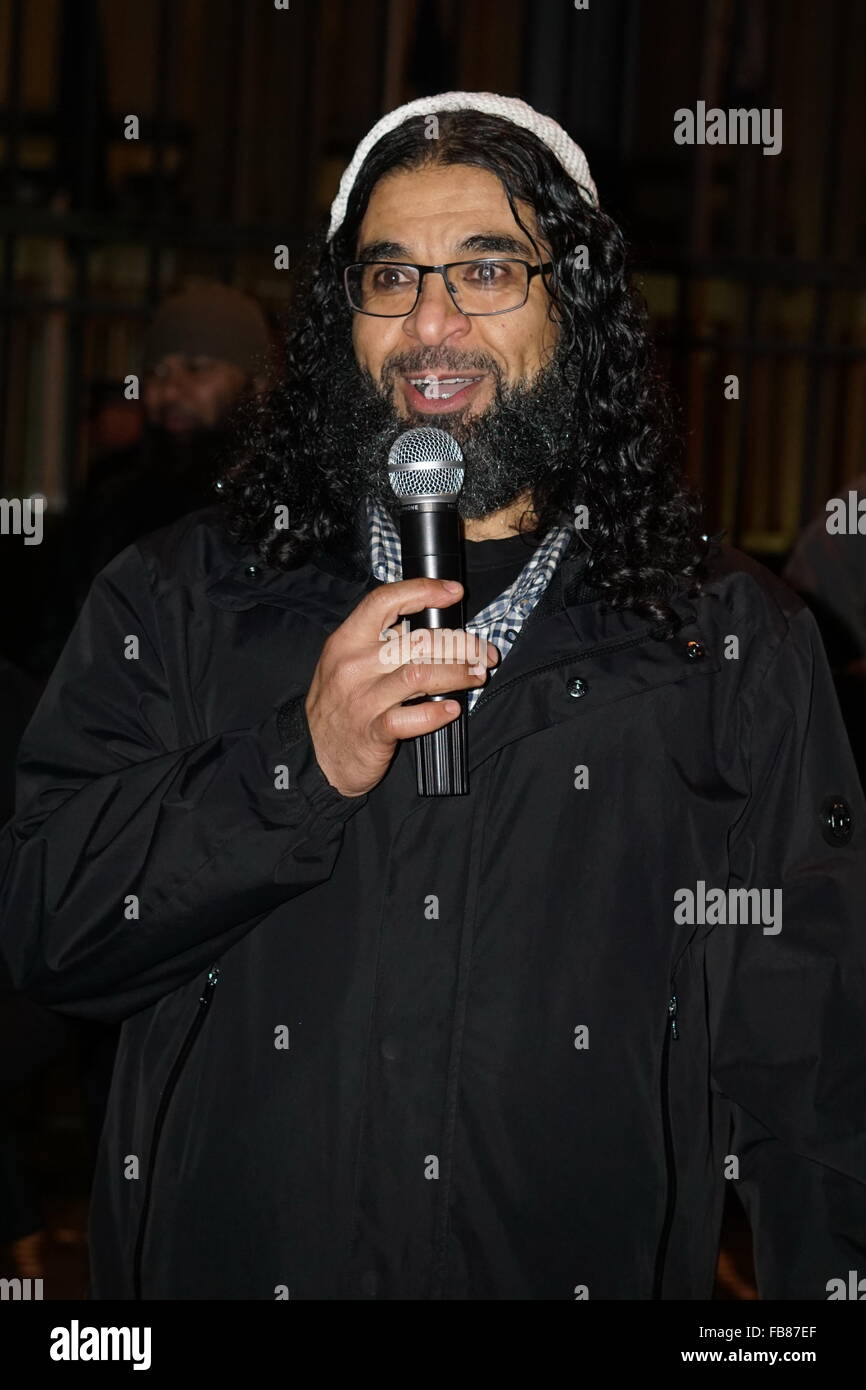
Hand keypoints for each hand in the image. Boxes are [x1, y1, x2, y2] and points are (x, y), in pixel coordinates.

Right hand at [304, 578, 498, 796]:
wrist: (315, 756)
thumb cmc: (339, 705)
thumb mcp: (345, 663)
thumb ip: (379, 643)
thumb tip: (431, 627)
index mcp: (346, 641)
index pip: (384, 601)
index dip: (422, 591)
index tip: (453, 592)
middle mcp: (353, 666)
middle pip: (417, 640)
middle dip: (461, 644)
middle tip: (484, 652)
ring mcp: (363, 700)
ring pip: (420, 675)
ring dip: (458, 673)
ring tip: (478, 675)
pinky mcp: (373, 732)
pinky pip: (412, 718)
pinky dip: (437, 712)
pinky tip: (452, 709)